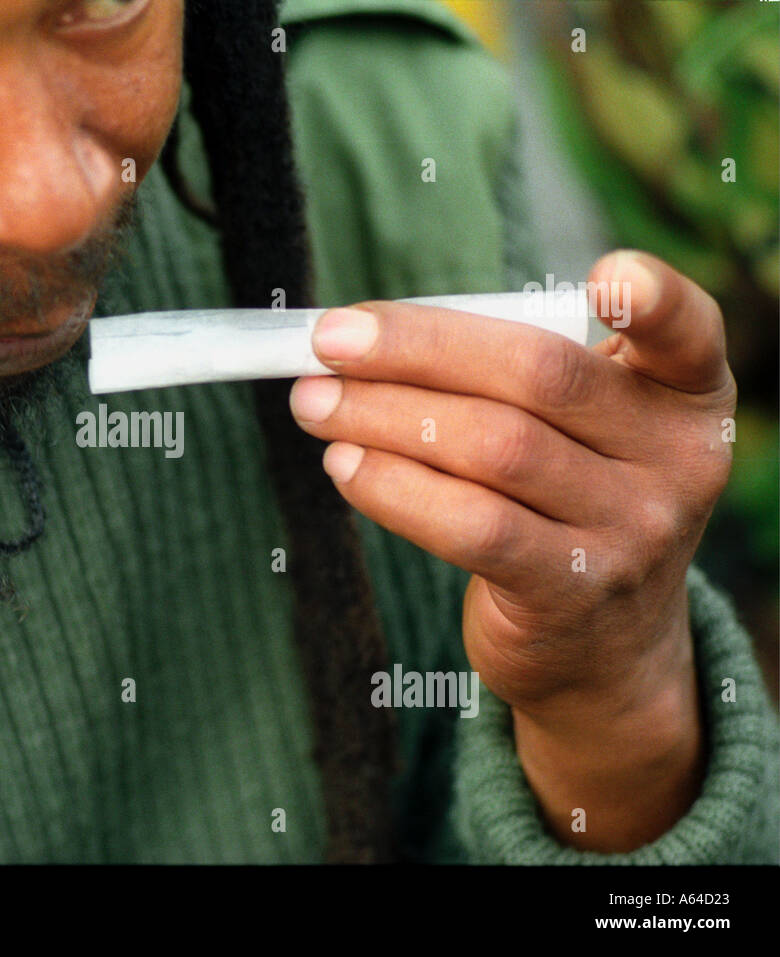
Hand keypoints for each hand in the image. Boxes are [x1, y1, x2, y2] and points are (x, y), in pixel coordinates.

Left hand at [289, 250, 735, 849]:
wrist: (600, 646)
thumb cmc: (563, 503)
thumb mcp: (576, 433)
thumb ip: (505, 375)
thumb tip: (363, 338)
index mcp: (681, 396)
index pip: (685, 332)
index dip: (653, 298)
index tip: (604, 272)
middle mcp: (674, 461)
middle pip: (538, 376)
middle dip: (418, 348)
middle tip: (331, 341)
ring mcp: (632, 533)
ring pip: (492, 448)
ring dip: (383, 416)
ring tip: (314, 403)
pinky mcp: (571, 594)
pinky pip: (470, 526)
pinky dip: (394, 488)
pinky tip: (344, 465)